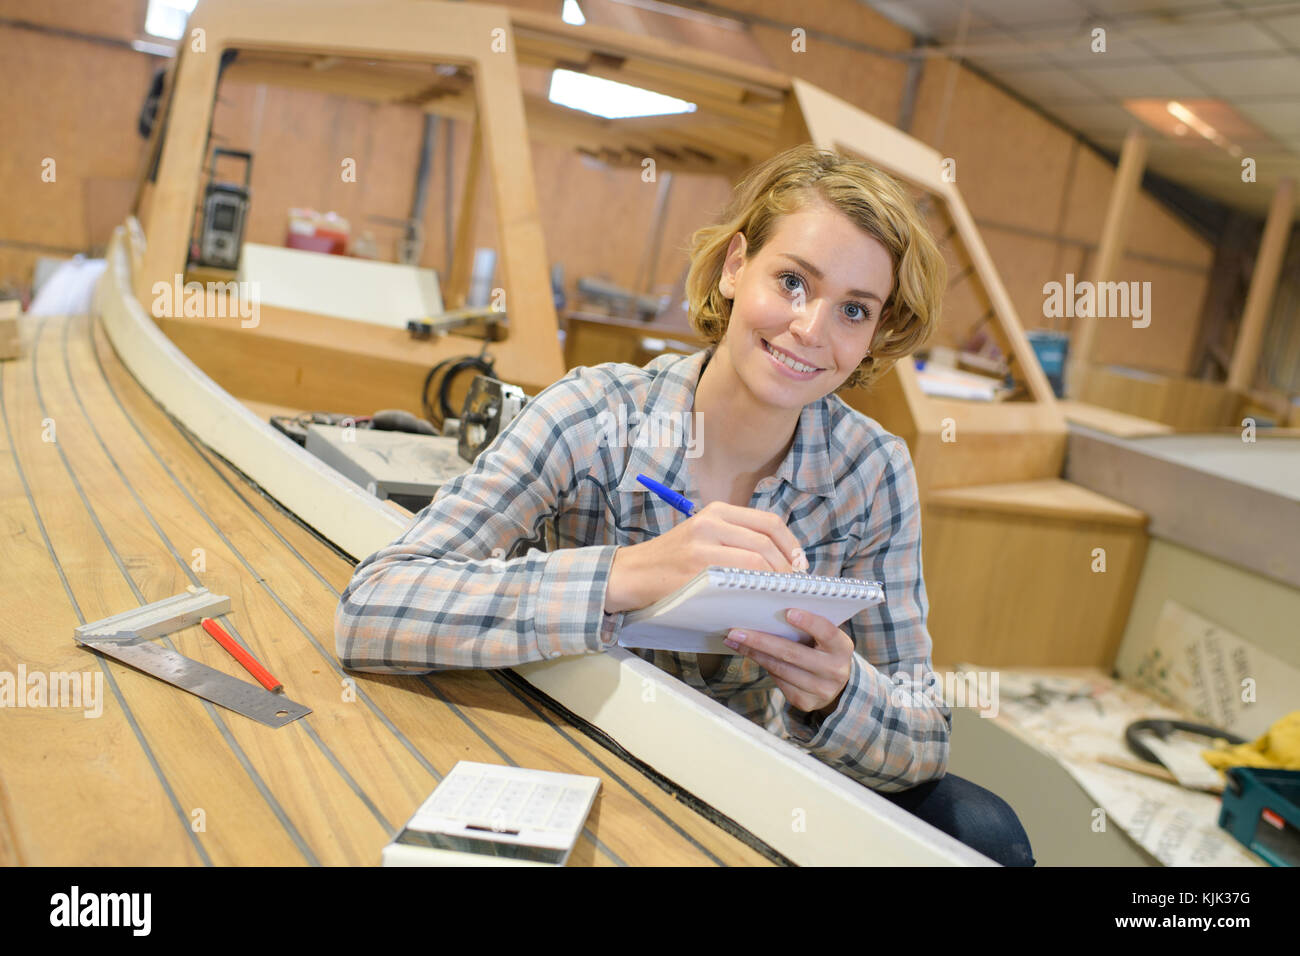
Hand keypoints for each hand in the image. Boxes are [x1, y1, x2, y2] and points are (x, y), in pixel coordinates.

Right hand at [604, 501, 807, 613]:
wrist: (632, 573)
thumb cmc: (671, 560)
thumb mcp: (703, 536)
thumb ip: (735, 539)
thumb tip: (780, 558)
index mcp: (717, 510)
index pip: (769, 522)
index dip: (791, 544)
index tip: (799, 564)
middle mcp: (710, 521)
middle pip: (766, 541)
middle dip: (787, 567)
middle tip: (794, 585)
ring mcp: (702, 544)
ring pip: (756, 559)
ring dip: (775, 579)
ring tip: (780, 593)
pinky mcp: (695, 567)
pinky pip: (737, 576)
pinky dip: (754, 588)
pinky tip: (759, 598)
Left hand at [723, 609, 852, 717]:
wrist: (838, 684)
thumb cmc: (824, 648)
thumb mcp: (826, 636)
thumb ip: (809, 623)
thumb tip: (773, 606)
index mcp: (842, 647)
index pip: (827, 632)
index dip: (809, 622)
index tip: (788, 612)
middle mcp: (835, 670)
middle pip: (793, 654)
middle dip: (761, 641)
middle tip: (736, 632)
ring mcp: (821, 690)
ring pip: (780, 669)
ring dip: (754, 653)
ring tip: (734, 641)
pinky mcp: (806, 702)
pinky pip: (779, 681)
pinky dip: (763, 665)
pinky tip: (751, 654)